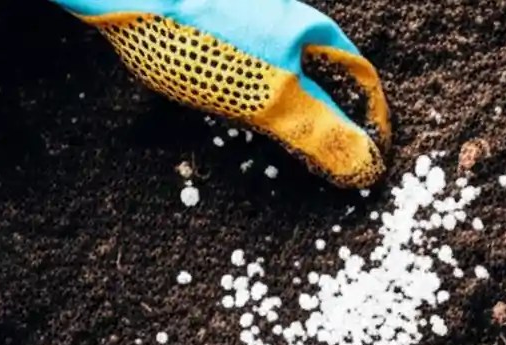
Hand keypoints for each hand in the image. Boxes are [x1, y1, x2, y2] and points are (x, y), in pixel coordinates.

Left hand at [50, 0, 390, 187]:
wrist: (134, 0)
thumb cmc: (204, 45)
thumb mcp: (268, 99)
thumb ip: (317, 131)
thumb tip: (365, 167)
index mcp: (312, 33)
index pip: (361, 78)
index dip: (370, 121)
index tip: (369, 160)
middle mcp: (288, 21)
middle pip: (325, 75)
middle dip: (330, 119)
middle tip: (327, 162)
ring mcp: (251, 21)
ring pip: (286, 72)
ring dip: (291, 111)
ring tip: (284, 147)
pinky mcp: (215, 27)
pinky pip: (249, 69)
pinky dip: (254, 99)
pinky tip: (232, 113)